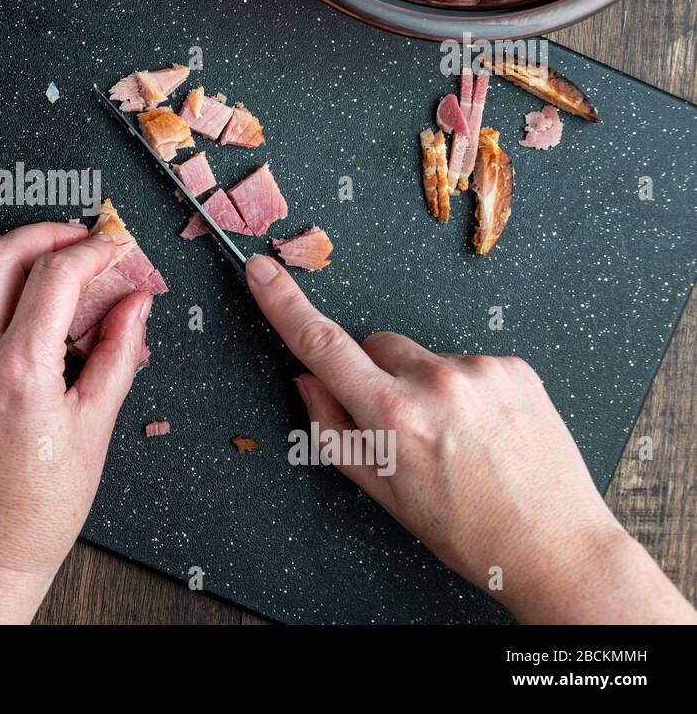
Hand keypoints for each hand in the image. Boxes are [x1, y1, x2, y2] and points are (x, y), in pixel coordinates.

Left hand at [0, 223, 151, 623]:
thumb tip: (134, 303)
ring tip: (33, 247)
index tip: (112, 250)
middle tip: (82, 242)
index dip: (93, 251)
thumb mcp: (97, 425)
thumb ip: (118, 352)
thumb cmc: (40, 501)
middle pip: (5, 254)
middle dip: (50, 233)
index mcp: (22, 371)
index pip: (57, 276)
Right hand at [246, 254, 695, 624]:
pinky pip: (467, 363)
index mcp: (394, 417)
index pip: (324, 346)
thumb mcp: (382, 493)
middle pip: (376, 346)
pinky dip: (466, 389)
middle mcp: (436, 383)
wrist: (556, 546)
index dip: (284, 305)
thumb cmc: (465, 531)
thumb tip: (307, 380)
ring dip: (426, 385)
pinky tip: (485, 429)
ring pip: (424, 357)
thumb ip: (332, 431)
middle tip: (404, 428)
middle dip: (376, 374)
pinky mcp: (515, 367)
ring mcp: (480, 370)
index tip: (262, 271)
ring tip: (457, 438)